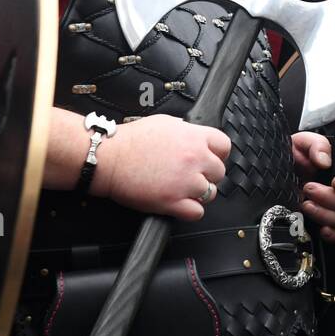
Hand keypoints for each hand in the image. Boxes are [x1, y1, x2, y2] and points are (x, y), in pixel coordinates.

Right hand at [90, 113, 230, 220]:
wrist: (109, 158)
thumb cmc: (130, 141)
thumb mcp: (164, 123)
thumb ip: (185, 130)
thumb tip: (193, 135)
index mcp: (193, 137)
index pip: (224, 146)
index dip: (218, 154)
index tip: (211, 158)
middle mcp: (194, 159)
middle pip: (219, 172)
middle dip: (208, 175)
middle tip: (192, 175)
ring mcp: (185, 181)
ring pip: (210, 193)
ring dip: (199, 193)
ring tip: (183, 189)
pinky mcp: (173, 202)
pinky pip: (197, 212)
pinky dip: (190, 210)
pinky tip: (179, 202)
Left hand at [292, 131, 334, 242]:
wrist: (268, 172)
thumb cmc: (288, 155)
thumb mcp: (301, 142)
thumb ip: (317, 145)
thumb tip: (326, 161)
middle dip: (329, 197)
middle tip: (309, 188)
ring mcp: (328, 208)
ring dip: (324, 214)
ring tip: (305, 204)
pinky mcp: (318, 222)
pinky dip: (330, 233)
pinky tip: (321, 229)